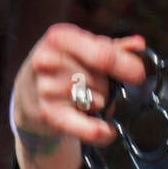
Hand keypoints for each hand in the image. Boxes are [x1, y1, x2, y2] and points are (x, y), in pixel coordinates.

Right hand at [12, 24, 148, 150]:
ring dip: (99, 103)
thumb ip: (113, 48)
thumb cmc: (63, 66)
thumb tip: (138, 45)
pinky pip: (84, 127)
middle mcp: (47, 59)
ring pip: (96, 101)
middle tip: (95, 85)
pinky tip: (107, 130)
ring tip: (83, 98)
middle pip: (101, 80)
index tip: (139, 75)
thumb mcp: (83, 49)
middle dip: (107, 86)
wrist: (28, 93)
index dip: (126, 66)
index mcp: (60, 37)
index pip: (103, 55)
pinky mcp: (47, 114)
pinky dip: (100, 131)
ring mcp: (45, 88)